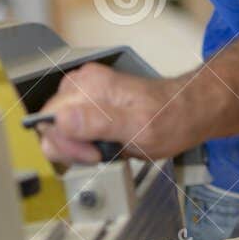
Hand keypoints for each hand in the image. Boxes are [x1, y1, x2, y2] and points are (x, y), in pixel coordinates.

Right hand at [38, 62, 201, 165]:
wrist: (188, 112)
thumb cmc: (171, 117)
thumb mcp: (139, 127)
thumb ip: (100, 123)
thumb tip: (62, 119)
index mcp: (90, 85)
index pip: (50, 119)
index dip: (67, 144)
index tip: (94, 155)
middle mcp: (83, 85)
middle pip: (51, 125)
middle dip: (72, 148)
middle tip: (102, 154)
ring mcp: (85, 95)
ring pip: (58, 131)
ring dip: (78, 149)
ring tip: (106, 149)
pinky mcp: (89, 106)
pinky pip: (70, 131)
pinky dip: (83, 145)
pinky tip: (104, 146)